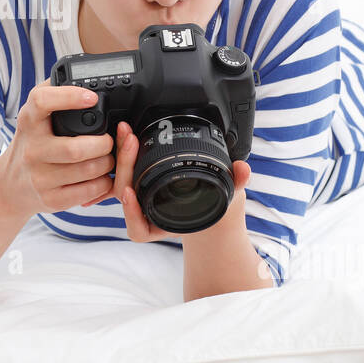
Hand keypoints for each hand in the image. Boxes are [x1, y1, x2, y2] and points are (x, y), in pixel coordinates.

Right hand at [0, 77, 117, 218]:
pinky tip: (101, 175)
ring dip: (108, 163)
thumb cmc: (31, 143)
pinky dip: (103, 183)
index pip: (43, 102)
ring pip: (87, 171)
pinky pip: (88, 191)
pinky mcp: (51, 199)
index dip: (69, 97)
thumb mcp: (33, 115)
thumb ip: (53, 92)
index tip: (92, 97)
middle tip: (109, 140)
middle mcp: (32, 149)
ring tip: (108, 157)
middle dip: (104, 143)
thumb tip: (80, 74)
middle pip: (76, 148)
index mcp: (29, 120)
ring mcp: (40, 177)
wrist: (10, 185)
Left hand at [109, 120, 251, 241]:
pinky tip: (125, 137)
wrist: (210, 205)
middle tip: (132, 141)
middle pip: (123, 195)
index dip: (131, 214)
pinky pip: (123, 171)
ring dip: (121, 155)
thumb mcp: (229, 196)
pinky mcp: (137, 180)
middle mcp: (148, 212)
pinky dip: (122, 154)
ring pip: (120, 180)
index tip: (129, 192)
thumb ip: (236, 183)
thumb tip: (243, 168)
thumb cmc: (215, 204)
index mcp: (164, 225)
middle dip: (125, 166)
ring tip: (128, 133)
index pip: (139, 229)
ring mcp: (140, 196)